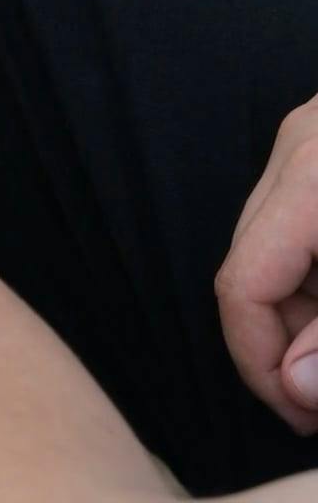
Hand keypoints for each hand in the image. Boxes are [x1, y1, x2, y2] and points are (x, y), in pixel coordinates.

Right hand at [216, 92, 317, 434]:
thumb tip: (295, 388)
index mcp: (310, 174)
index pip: (242, 284)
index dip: (260, 365)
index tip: (304, 415)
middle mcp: (296, 146)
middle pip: (251, 265)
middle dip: (282, 341)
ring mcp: (308, 137)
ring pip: (271, 244)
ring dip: (301, 308)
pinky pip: (295, 218)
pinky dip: (313, 272)